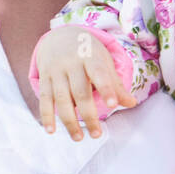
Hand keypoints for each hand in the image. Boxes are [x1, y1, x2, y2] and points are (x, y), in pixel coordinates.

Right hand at [36, 25, 134, 140]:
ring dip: (69, 120)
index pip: (99, 74)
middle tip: (97, 134)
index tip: (112, 105)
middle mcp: (71, 63)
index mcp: (90, 57)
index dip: (106, 89)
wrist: (60, 36)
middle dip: (88, 115)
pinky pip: (44, 99)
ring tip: (78, 137)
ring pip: (61, 98)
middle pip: (80, 91)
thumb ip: (116, 84)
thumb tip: (131, 104)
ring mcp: (55, 71)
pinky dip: (46, 115)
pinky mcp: (44, 78)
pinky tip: (51, 131)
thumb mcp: (104, 62)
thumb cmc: (88, 53)